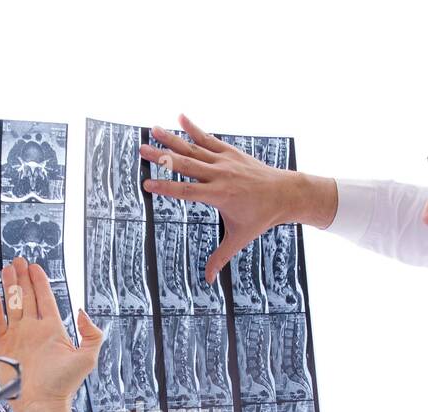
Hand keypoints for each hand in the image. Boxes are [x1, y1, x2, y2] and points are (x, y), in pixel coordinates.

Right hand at [0, 257, 102, 410]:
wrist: (40, 404)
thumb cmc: (64, 385)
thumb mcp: (87, 358)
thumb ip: (91, 333)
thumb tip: (81, 311)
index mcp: (52, 330)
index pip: (45, 299)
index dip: (40, 281)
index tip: (35, 266)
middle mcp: (33, 331)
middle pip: (27, 297)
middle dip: (22, 278)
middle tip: (17, 261)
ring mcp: (17, 338)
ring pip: (11, 305)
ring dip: (9, 287)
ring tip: (6, 269)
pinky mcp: (2, 347)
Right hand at [141, 114, 302, 282]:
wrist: (286, 193)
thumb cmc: (262, 217)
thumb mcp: (240, 238)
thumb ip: (220, 257)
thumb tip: (208, 279)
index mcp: (219, 195)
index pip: (186, 192)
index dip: (165, 188)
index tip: (146, 184)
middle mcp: (219, 175)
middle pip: (185, 164)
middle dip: (161, 157)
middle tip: (141, 150)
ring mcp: (224, 161)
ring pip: (194, 147)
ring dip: (172, 138)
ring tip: (153, 129)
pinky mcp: (230, 152)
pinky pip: (208, 138)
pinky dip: (194, 128)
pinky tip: (180, 117)